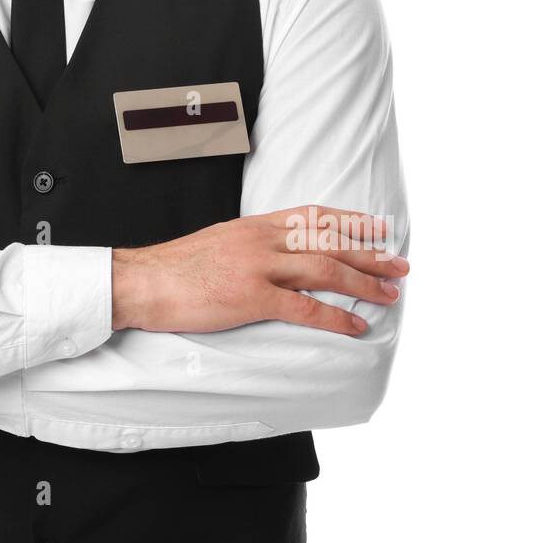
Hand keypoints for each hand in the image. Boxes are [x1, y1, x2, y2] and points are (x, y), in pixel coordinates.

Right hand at [112, 206, 406, 335]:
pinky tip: (356, 326)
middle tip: (400, 264)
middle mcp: (261, 239)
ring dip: (363, 282)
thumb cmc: (174, 269)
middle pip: (328, 241)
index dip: (350, 222)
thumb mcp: (218, 243)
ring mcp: (257, 266)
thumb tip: (273, 257)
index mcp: (254, 225)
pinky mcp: (251, 296)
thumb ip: (249, 246)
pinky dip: (335, 316)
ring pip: (324, 269)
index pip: (314, 216)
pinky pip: (304, 306)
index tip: (377, 228)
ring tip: (389, 294)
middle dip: (369, 253)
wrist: (142, 281)